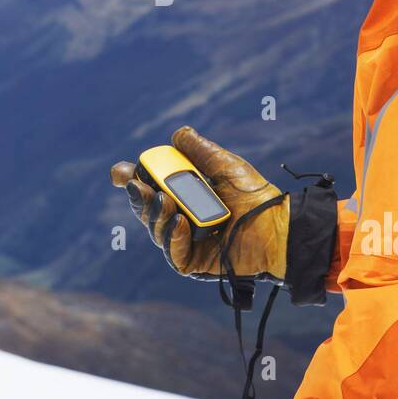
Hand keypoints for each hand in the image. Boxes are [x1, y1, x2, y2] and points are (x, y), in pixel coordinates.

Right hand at [111, 126, 288, 281]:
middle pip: (148, 210)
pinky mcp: (196, 264)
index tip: (120, 172)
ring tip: (163, 200)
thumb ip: (200, 150)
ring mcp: (187, 243)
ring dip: (154, 215)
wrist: (277, 224)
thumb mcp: (224, 166)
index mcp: (185, 196)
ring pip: (157, 231)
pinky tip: (178, 222)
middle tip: (137, 185)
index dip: (132, 180)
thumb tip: (178, 134)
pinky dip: (172, 237)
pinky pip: (175, 254)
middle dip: (138, 197)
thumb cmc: (254, 195)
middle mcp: (182, 219)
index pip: (150, 188)